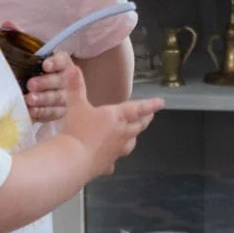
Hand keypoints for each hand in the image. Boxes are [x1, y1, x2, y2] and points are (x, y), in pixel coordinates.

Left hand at [24, 48, 70, 123]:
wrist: (33, 95)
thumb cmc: (28, 72)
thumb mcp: (24, 57)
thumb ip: (19, 42)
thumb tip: (9, 27)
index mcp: (60, 63)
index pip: (62, 60)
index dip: (55, 62)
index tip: (45, 65)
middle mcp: (65, 79)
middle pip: (60, 80)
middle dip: (45, 82)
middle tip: (30, 85)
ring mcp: (65, 96)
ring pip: (57, 97)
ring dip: (43, 99)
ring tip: (28, 100)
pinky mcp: (60, 112)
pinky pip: (53, 112)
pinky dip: (42, 112)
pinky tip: (31, 111)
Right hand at [56, 55, 163, 176]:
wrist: (73, 160)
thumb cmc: (77, 131)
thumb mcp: (75, 105)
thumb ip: (75, 86)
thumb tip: (73, 68)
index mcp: (117, 117)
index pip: (138, 108)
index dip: (150, 105)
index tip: (161, 103)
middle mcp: (121, 134)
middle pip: (138, 126)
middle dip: (144, 120)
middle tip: (149, 116)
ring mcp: (116, 151)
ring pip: (130, 143)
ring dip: (134, 137)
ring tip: (134, 135)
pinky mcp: (108, 165)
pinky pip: (114, 161)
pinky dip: (113, 158)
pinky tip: (110, 160)